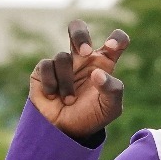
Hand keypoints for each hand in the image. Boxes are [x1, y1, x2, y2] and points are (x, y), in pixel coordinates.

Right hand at [30, 20, 129, 142]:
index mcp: (103, 63)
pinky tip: (53, 96)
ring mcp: (63, 63)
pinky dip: (51, 83)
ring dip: (67, 82)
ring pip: (63, 57)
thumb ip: (112, 89)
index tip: (113, 47)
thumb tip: (98, 73)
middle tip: (85, 52)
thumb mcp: (110, 108)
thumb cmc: (91, 116)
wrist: (65, 131)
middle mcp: (83, 59)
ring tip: (70, 101)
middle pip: (78, 28)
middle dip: (80, 35)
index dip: (117, 38)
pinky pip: (46, 65)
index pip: (116, 41)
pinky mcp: (44, 69)